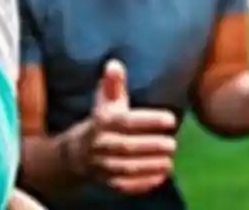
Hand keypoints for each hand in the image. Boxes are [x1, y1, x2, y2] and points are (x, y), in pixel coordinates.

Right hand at [72, 59, 177, 194]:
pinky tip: (160, 177)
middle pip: (127, 147)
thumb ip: (114, 84)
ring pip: (126, 168)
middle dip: (152, 146)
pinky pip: (123, 185)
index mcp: (104, 122)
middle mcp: (101, 144)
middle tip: (173, 144)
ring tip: (169, 161)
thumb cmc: (101, 122)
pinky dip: (142, 184)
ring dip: (150, 166)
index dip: (150, 120)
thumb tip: (114, 63)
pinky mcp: (106, 182)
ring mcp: (102, 165)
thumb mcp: (106, 102)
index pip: (127, 121)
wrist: (76, 154)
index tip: (171, 119)